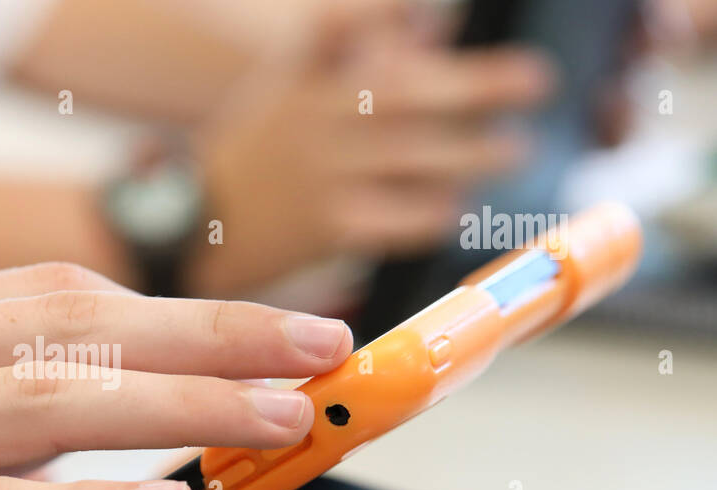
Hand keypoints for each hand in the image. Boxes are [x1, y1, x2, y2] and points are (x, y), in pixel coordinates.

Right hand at [188, 2, 555, 294]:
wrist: (188, 233)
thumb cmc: (248, 160)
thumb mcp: (280, 92)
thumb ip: (346, 55)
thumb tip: (433, 25)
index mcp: (299, 80)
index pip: (343, 27)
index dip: (391, 13)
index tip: (439, 12)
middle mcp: (311, 120)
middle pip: (404, 93)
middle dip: (477, 86)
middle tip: (535, 81)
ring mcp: (319, 175)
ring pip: (414, 157)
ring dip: (474, 154)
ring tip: (514, 151)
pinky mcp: (326, 229)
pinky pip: (398, 217)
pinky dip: (434, 210)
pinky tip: (456, 207)